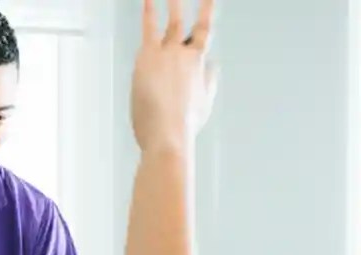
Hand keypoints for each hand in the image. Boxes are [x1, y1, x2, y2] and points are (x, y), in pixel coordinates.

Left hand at [131, 0, 216, 152]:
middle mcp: (184, 54)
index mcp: (198, 64)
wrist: (169, 134)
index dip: (207, 11)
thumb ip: (208, 81)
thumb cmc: (184, 125)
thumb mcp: (204, 102)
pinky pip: (148, 29)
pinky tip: (148, 1)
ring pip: (168, 20)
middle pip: (184, 23)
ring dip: (169, 2)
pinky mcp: (147, 58)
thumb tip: (213, 66)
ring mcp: (166, 54)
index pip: (204, 32)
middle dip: (186, 4)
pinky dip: (149, 12)